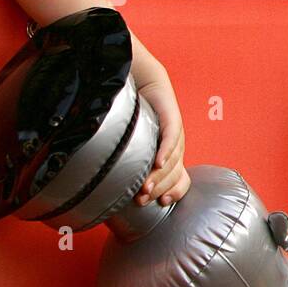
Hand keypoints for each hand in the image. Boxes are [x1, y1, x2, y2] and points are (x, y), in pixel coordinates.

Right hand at [135, 73, 190, 206]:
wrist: (143, 82)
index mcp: (171, 156)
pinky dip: (164, 152)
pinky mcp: (172, 119)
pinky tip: (157, 163)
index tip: (160, 204)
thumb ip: (129, 161)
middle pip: (173, 174)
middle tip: (141, 199)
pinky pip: (171, 138)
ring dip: (158, 176)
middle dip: (159, 189)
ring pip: (171, 161)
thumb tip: (106, 185)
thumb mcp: (135, 143)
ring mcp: (176, 135)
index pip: (180, 180)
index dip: (174, 193)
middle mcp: (176, 148)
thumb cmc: (135, 117)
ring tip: (145, 188)